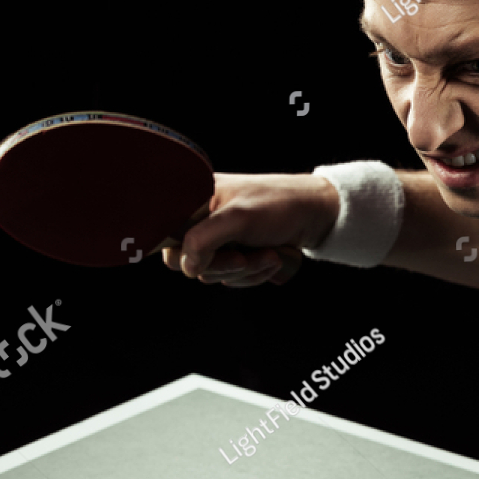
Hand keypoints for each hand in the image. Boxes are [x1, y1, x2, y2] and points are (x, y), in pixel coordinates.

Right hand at [160, 172, 339, 287]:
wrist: (316, 215)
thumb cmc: (277, 205)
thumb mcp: (238, 218)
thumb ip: (203, 239)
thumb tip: (186, 266)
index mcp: (191, 200)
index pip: (162, 234)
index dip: (180, 251)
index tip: (205, 254)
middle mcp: (200, 220)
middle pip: (185, 262)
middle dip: (219, 265)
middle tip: (242, 257)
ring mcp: (218, 240)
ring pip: (211, 274)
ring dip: (244, 271)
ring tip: (267, 253)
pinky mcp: (235, 255)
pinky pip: (232, 279)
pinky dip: (254, 275)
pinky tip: (271, 258)